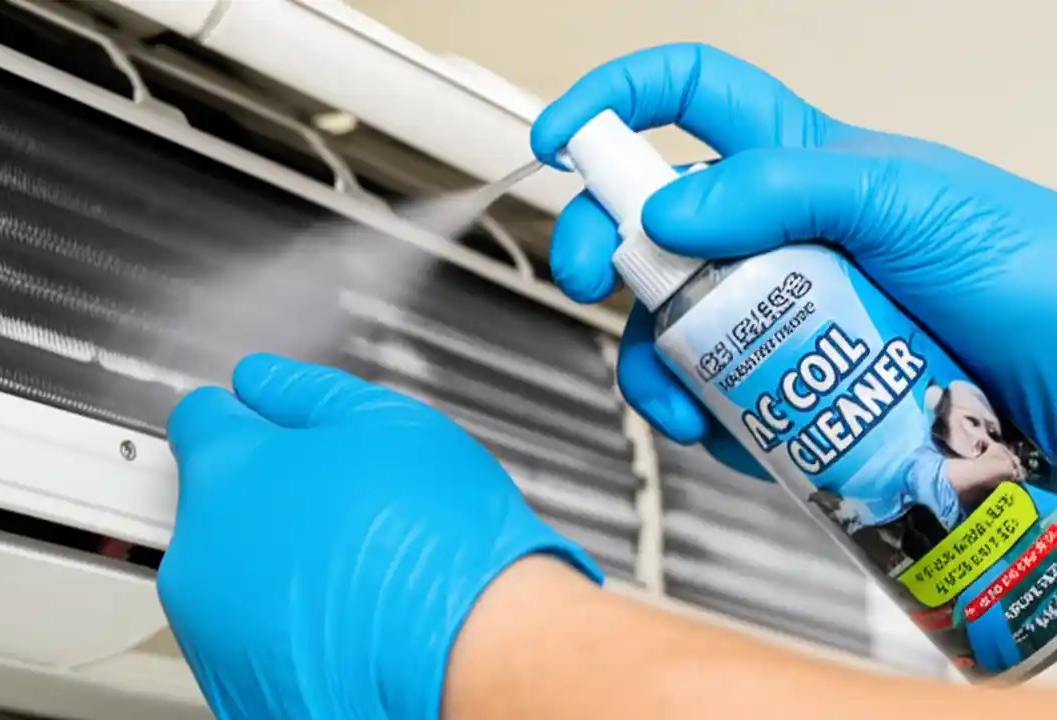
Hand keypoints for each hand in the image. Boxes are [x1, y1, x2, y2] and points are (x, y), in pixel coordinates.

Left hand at [158, 354, 600, 719]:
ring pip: (229, 576)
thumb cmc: (439, 544)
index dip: (245, 417)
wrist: (471, 649)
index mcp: (231, 473)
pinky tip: (344, 617)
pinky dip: (282, 626)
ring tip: (352, 568)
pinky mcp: (235, 685)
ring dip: (271, 565)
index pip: (200, 419)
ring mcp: (213, 629)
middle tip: (337, 505)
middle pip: (214, 503)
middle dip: (264, 497)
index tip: (269, 428)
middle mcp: (203, 554)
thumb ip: (303, 392)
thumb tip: (262, 380)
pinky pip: (247, 637)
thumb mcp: (384, 422)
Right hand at [532, 43, 1056, 478]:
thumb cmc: (1030, 272)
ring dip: (655, 365)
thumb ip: (787, 186)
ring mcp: (777, 319)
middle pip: (650, 227)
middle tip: (602, 284)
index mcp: (798, 164)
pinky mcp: (786, 393)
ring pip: (670, 329)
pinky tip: (739, 433)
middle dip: (607, 251)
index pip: (690, 99)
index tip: (562, 138)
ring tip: (687, 403)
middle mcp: (774, 238)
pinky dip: (710, 423)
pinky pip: (716, 403)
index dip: (618, 102)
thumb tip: (674, 209)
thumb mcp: (912, 200)